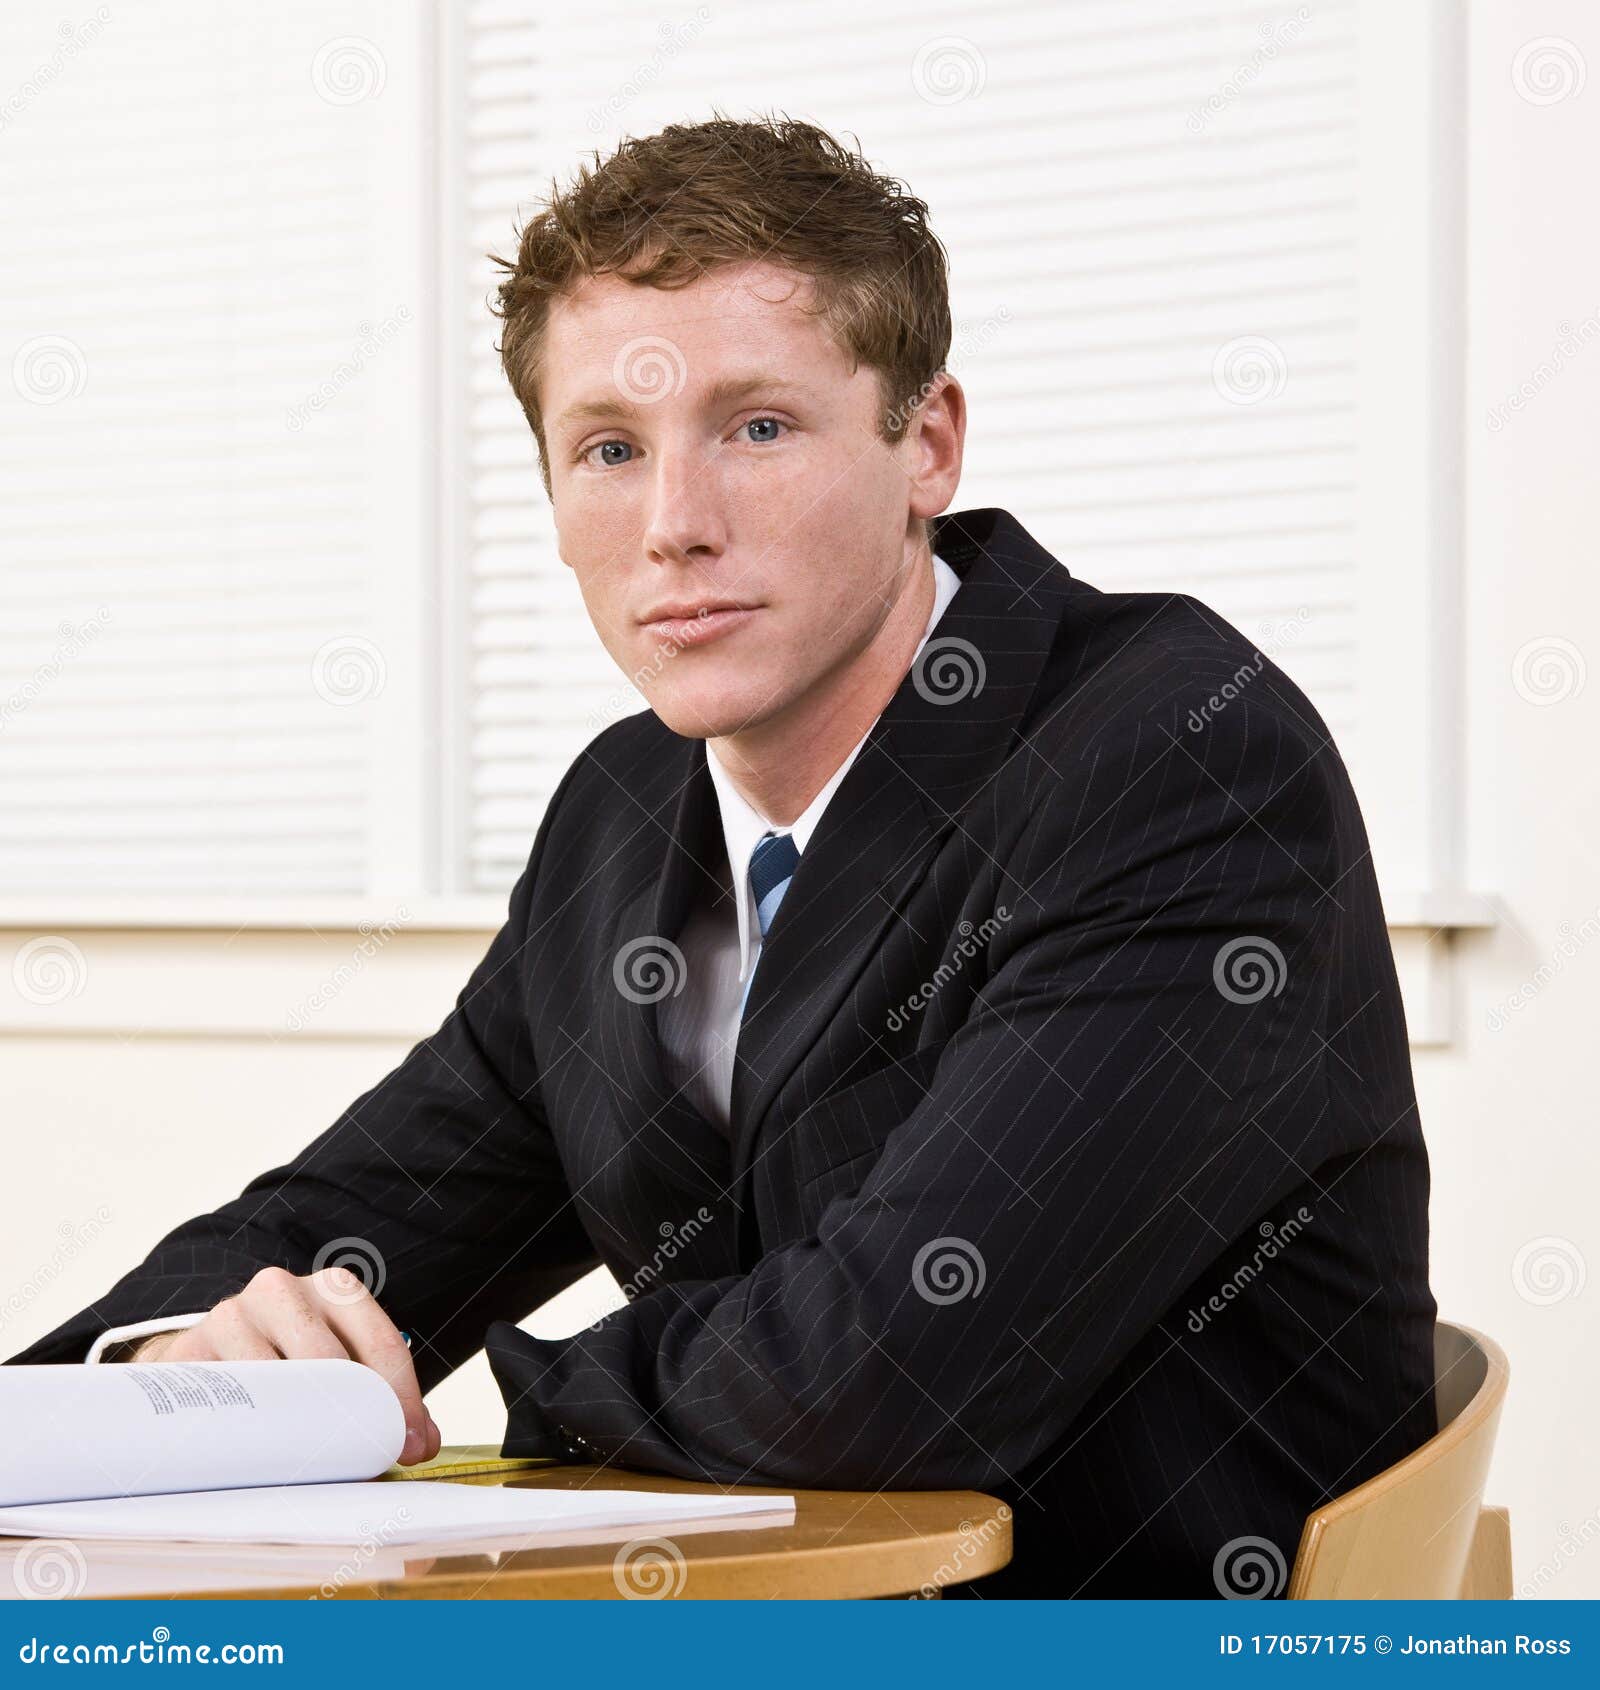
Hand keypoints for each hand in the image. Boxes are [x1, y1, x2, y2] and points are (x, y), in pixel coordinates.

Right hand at [130, 1266, 441, 1464]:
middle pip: (328, 1359)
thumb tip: (422, 1441)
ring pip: (274, 1378)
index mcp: (333, 1289)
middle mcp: (282, 1290)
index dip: (401, 1398)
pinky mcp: (189, 1350)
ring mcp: (231, 1315)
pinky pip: (222, 1398)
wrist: (208, 1349)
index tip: (411, 1444)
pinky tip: (257, 1457)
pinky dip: (243, 1431)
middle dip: (353, 1417)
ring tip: (313, 1467)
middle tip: (364, 1463)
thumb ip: (384, 1395)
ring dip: (296, 1429)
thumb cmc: (289, 1360)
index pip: (381, 1342)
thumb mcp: (340, 1359)